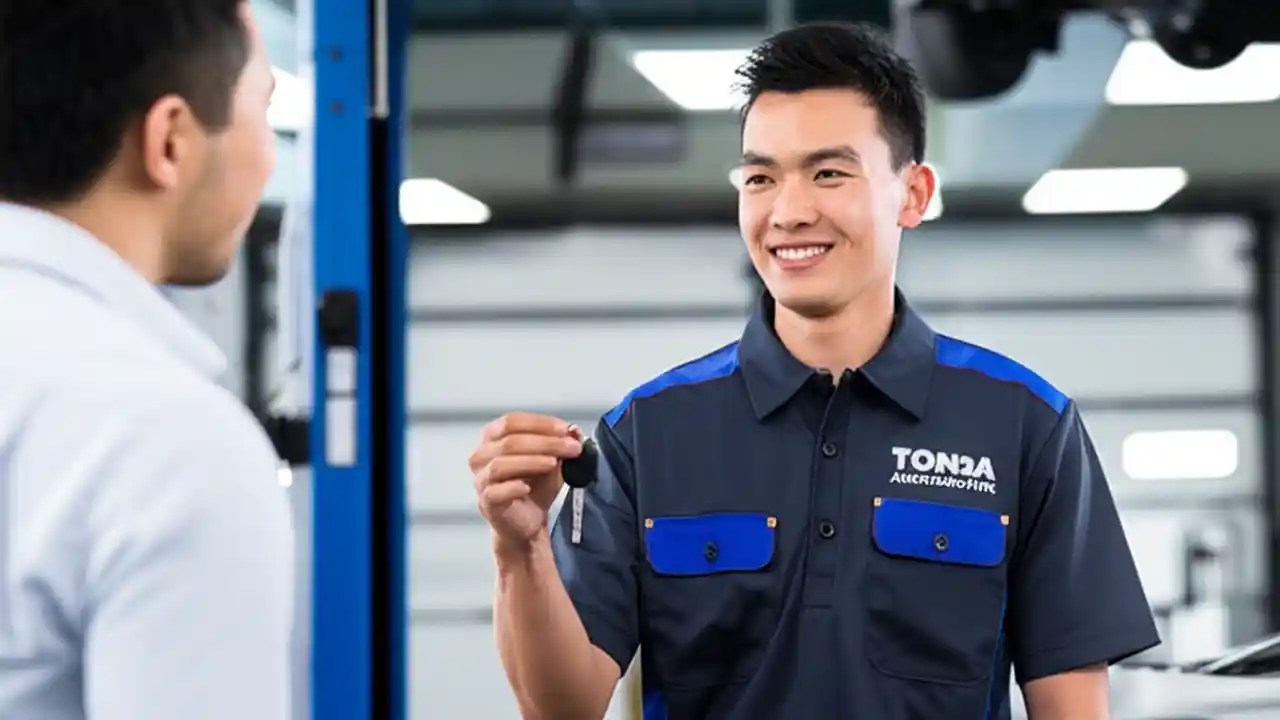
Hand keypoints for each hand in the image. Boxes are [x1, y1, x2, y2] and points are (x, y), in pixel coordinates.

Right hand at [469, 412, 583, 551]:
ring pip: (501, 464)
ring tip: (554, 463)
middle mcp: (482, 456)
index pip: (512, 421)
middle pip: (509, 441)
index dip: (540, 423)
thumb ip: (562, 443)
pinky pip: (495, 491)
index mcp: (494, 437)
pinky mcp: (486, 501)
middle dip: (545, 442)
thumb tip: (574, 431)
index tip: (565, 429)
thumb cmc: (535, 486)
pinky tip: (528, 488)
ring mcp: (481, 479)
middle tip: (571, 447)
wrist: (528, 521)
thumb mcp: (554, 460)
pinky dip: (513, 487)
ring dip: (531, 461)